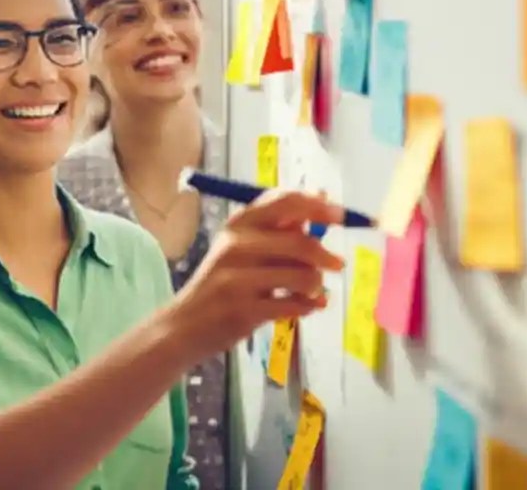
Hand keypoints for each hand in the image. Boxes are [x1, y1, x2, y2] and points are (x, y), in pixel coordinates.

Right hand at [167, 189, 345, 358]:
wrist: (183, 326)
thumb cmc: (219, 284)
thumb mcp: (241, 249)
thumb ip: (276, 230)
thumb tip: (320, 201)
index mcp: (238, 224)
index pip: (285, 202)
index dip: (319, 206)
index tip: (342, 215)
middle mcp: (236, 245)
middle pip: (299, 240)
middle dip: (325, 255)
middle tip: (337, 265)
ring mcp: (239, 278)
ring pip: (302, 275)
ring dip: (315, 285)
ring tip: (313, 291)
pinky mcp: (245, 309)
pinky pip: (294, 304)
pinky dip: (308, 306)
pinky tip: (307, 306)